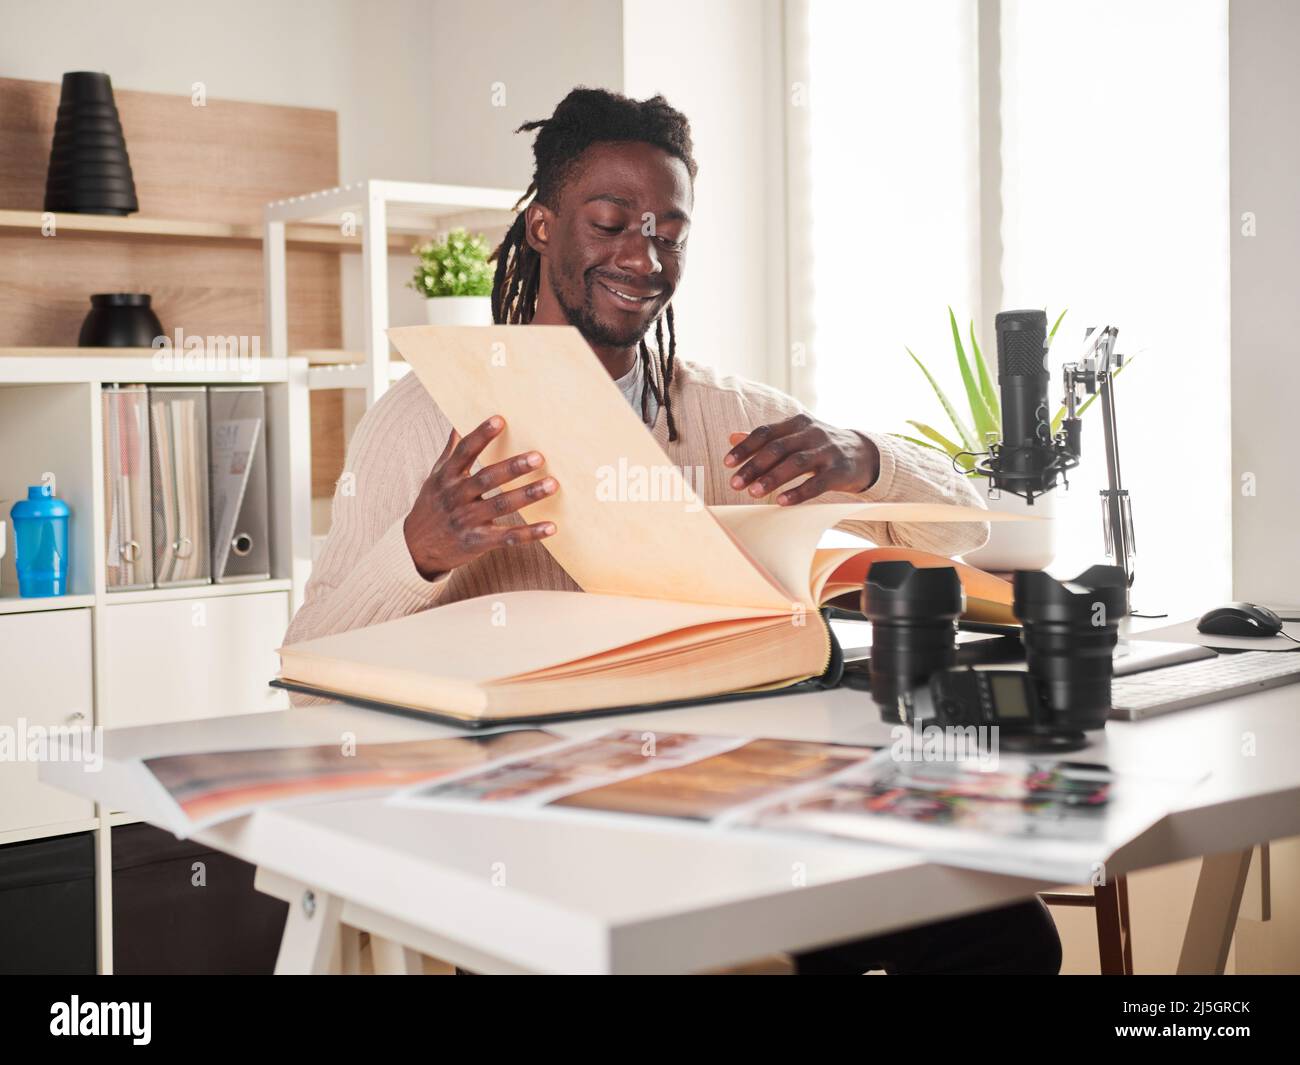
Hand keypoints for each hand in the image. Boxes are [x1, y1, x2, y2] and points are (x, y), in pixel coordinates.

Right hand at [403, 415, 557, 579]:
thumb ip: (450, 453)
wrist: (414, 549)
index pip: (465, 452)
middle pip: (487, 478)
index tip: (500, 420)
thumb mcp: (435, 478)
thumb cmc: (431, 507)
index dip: (481, 435)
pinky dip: (530, 533)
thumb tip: (457, 424)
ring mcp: (467, 520)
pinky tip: (551, 526)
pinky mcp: (477, 542)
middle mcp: (457, 497)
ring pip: (501, 505)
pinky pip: (507, 537)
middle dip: (513, 467)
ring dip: (527, 495)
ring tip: (552, 484)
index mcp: (448, 477)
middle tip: (538, 457)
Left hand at [724, 414, 879, 505]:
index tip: (727, 463)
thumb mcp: (795, 437)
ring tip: (753, 493)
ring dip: (772, 479)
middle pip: (777, 448)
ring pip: (796, 464)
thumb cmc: (819, 447)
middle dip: (754, 466)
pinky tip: (782, 502)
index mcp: (797, 423)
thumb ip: (766, 439)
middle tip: (735, 484)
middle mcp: (811, 433)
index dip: (745, 448)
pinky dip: (798, 492)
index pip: (765, 432)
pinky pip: (817, 483)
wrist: (863, 454)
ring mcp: (827, 451)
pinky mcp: (840, 471)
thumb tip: (731, 437)